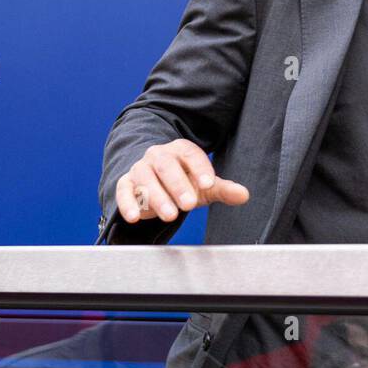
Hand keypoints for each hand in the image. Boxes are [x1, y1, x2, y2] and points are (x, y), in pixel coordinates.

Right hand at [115, 139, 248, 223]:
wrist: (155, 180)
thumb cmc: (184, 182)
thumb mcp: (204, 185)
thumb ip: (223, 189)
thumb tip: (244, 195)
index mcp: (181, 150)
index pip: (192, 154)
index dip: (201, 168)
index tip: (209, 183)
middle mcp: (159, 156)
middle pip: (167, 166)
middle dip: (178, 185)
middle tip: (189, 204)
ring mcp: (141, 168)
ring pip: (146, 178)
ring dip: (157, 197)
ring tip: (170, 215)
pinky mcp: (126, 183)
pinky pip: (124, 190)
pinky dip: (128, 203)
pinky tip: (134, 217)